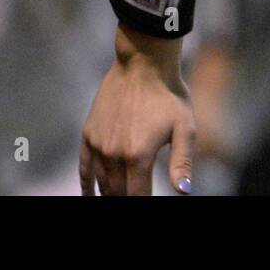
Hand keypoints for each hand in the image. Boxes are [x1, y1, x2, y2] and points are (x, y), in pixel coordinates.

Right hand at [80, 25, 194, 195]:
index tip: (148, 203)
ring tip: (119, 196)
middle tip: (135, 195)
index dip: (142, 204)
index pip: (137, 196)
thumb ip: (182, 163)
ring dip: (110, 193)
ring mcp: (99, 144)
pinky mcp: (89, 134)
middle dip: (126, 198)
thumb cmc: (169, 95)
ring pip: (102, 182)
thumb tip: (183, 193)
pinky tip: (89, 196)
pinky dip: (87, 184)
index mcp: (138, 156)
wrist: (144, 65)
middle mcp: (114, 154)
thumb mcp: (185, 128)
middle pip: (118, 192)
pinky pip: (84, 167)